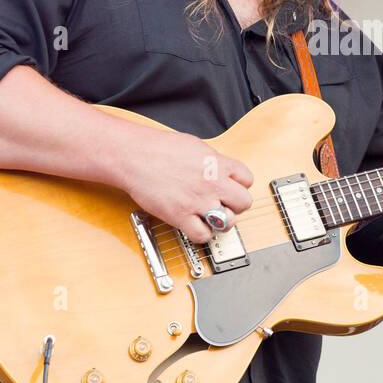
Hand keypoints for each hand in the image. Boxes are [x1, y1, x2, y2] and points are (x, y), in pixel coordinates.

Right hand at [114, 124, 253, 243]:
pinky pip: (203, 235)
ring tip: (209, 216)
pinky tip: (194, 225)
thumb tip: (221, 171)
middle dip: (235, 205)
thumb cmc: (160, 148)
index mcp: (218, 164)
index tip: (230, 187)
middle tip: (223, 204)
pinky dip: (201, 234)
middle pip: (244, 202)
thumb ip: (213, 161)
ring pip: (228, 222)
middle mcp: (213, 183)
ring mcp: (198, 201)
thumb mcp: (196, 147)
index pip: (247, 179)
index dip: (240, 185)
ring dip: (220, 222)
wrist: (135, 156)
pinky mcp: (181, 216)